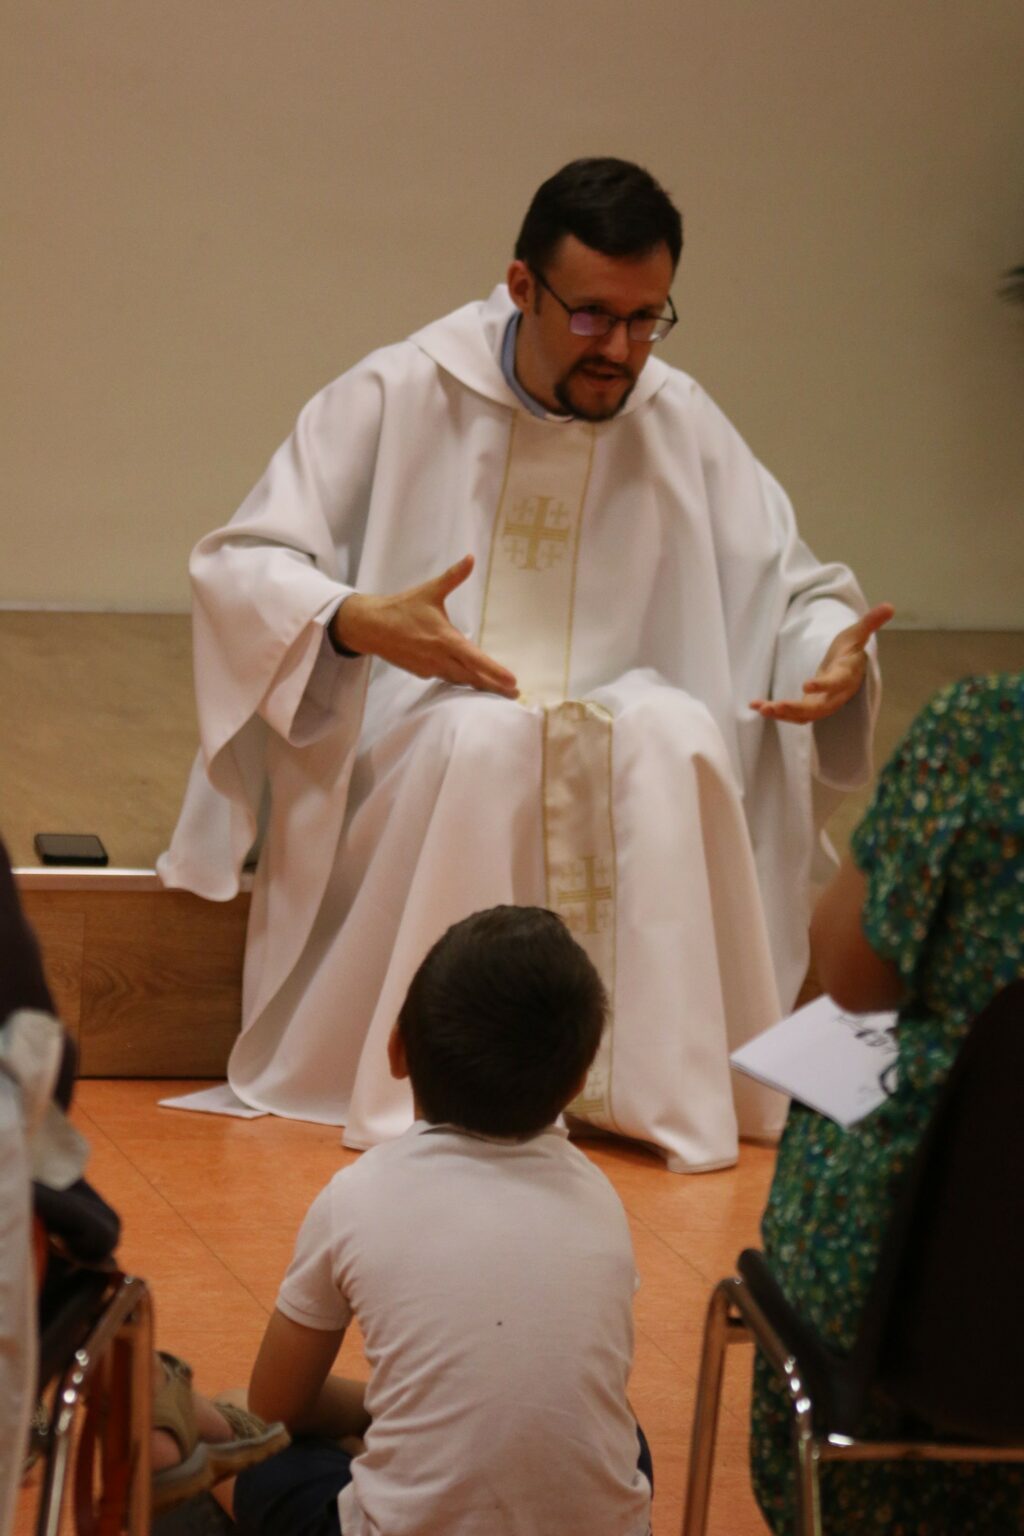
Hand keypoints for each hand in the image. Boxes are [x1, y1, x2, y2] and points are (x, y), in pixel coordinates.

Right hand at [332, 554, 518, 698]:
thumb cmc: (402, 608)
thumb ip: (453, 576)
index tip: (512, 680)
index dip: (495, 671)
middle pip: (473, 676)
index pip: (475, 658)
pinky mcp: (423, 672)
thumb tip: (470, 558)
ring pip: (461, 680)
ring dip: (480, 686)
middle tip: (515, 692)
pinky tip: (473, 683)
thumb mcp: (429, 590)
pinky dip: (462, 681)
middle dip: (495, 686)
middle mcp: (440, 658)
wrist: (371, 626)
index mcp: (445, 639)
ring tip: (500, 692)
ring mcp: (431, 668)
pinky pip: (447, 679)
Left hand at [750, 603, 894, 723]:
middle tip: (775, 706)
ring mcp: (822, 704)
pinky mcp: (809, 708)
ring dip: (782, 714)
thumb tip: (890, 606)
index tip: (807, 684)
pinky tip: (755, 705)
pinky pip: (792, 715)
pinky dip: (775, 712)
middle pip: (818, 708)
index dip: (824, 685)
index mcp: (846, 676)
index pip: (836, 683)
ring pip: (803, 716)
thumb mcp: (857, 633)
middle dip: (796, 709)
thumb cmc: (850, 651)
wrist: (848, 669)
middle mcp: (835, 695)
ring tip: (762, 708)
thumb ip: (870, 622)